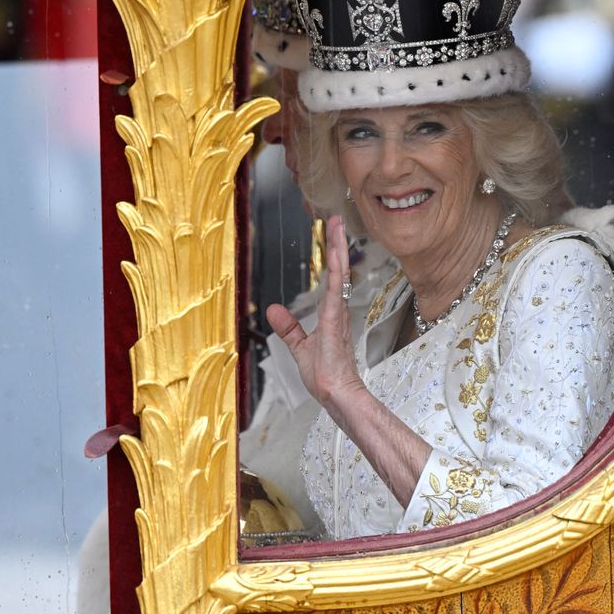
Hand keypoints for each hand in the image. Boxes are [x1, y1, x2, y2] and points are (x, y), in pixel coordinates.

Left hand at [267, 215, 361, 406]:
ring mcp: (339, 313)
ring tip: (337, 227)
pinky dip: (337, 272)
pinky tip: (336, 256)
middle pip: (339, 269)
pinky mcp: (336, 320)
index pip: (334, 278)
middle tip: (336, 219)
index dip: (334, 255)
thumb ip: (288, 327)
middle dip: (337, 244)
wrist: (335, 393)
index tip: (333, 234)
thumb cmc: (325, 375)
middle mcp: (338, 309)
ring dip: (338, 250)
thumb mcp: (299, 346)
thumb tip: (272, 309)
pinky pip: (337, 290)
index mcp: (332, 313)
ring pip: (340, 273)